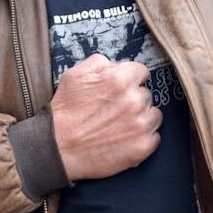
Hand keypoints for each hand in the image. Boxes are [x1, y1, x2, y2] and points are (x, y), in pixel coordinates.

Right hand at [50, 54, 160, 180]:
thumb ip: (100, 63)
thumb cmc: (65, 113)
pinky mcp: (142, 147)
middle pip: (147, 94)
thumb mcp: (74, 75)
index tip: (124, 89)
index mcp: (120, 80)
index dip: (131, 80)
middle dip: (134, 99)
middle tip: (116, 110)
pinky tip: (126, 139)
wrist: (58, 148)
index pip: (142, 72)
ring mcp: (140, 125)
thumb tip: (115, 65)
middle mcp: (134, 100)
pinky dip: (143, 138)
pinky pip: (155, 137)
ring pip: (154, 114)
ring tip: (121, 126)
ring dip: (142, 118)